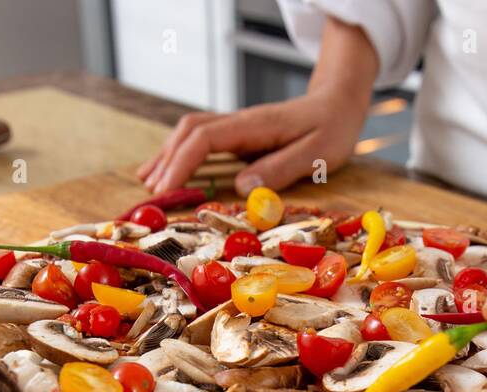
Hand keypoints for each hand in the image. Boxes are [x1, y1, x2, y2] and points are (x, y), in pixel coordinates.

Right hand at [137, 89, 367, 196]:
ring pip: (191, 133)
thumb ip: (281, 168)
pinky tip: (169, 169)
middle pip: (189, 132)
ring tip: (148, 183)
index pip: (204, 140)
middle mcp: (240, 122)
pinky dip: (181, 154)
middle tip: (152, 194)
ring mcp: (238, 127)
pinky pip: (202, 140)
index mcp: (254, 126)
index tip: (166, 191)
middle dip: (167, 161)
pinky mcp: (240, 135)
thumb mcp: (317, 153)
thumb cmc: (332, 128)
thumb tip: (242, 186)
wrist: (338, 102)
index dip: (181, 165)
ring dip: (168, 156)